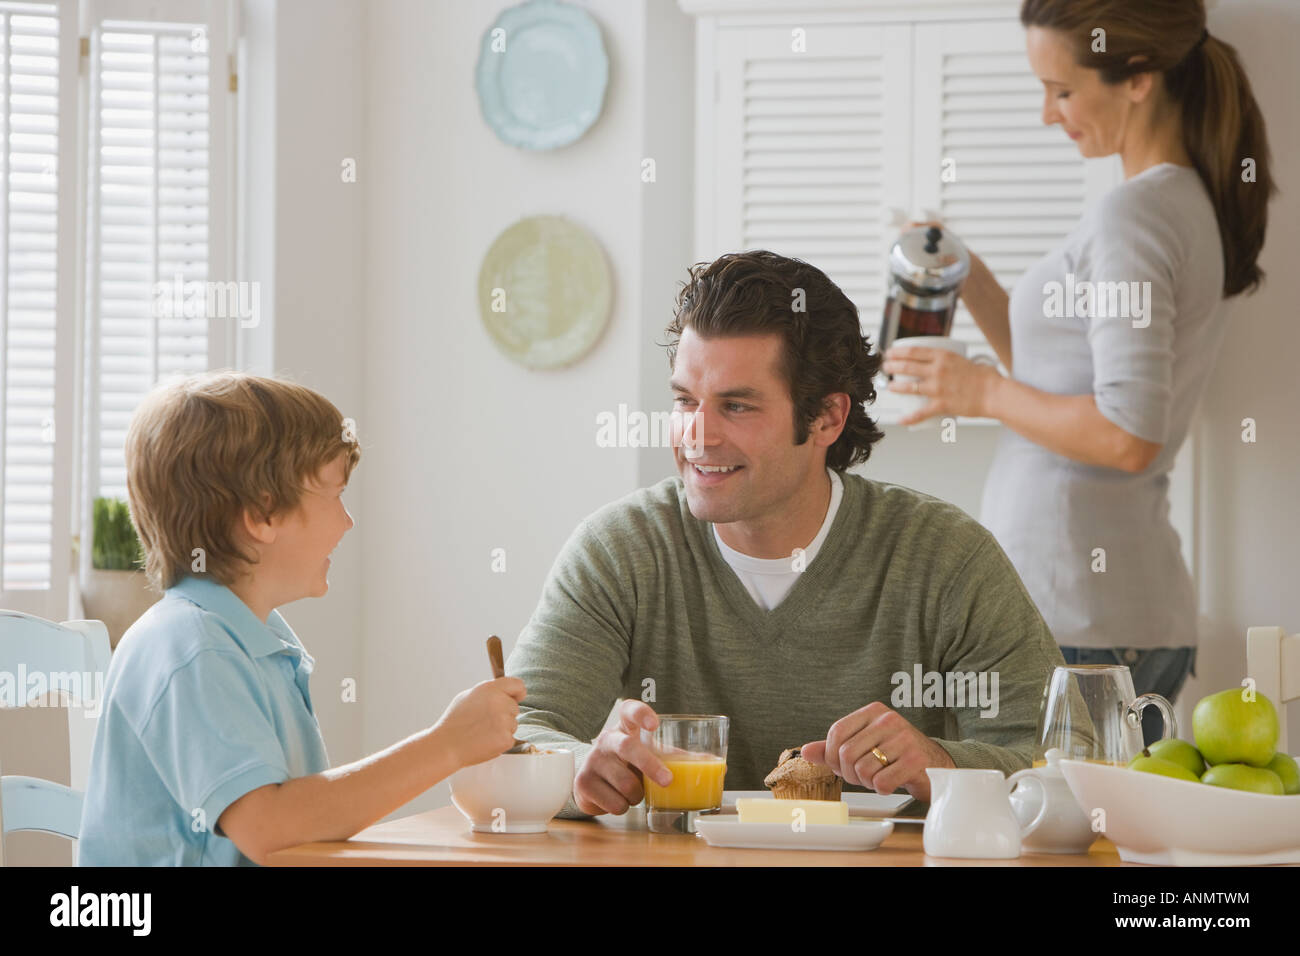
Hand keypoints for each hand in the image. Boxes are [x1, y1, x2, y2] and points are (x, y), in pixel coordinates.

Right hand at [434, 676, 526, 767]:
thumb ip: (489, 692)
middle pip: (515, 707)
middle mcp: (499, 702)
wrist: (446, 745)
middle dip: (504, 714)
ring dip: (503, 729)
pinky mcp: (505, 738)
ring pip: (513, 724)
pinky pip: (510, 739)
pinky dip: (500, 742)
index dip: (518, 692)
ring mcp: (503, 721)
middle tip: (484, 722)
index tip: (517, 698)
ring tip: (482, 732)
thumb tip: (505, 692)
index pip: (517, 684)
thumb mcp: (468, 696)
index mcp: (490, 688)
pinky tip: (485, 741)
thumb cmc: (455, 721)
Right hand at [573, 699, 670, 815]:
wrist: (593, 780)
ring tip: (634, 791)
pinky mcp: (583, 783)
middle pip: (627, 747)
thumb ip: (679, 757)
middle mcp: (606, 739)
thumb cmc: (630, 763)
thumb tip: (719, 766)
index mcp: (624, 727)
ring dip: (637, 796)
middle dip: (649, 765)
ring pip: (625, 784)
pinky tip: (617, 798)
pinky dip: (624, 807)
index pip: (628, 710)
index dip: (641, 713)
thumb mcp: (652, 754)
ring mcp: (593, 761)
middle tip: (668, 780)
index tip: (654, 723)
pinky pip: (614, 803)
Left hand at [799, 702, 955, 802]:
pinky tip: (892, 782)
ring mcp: (904, 738)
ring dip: (867, 782)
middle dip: (850, 773)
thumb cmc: (896, 755)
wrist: (936, 765)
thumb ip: (834, 747)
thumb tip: (805, 751)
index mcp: (874, 712)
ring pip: (862, 769)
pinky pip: (881, 782)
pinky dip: (882, 788)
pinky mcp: (916, 759)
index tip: (840, 766)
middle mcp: (888, 720)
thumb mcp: (864, 745)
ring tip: (879, 777)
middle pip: (846, 753)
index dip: (831, 755)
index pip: (836, 731)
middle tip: (863, 776)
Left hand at [882, 345, 1000, 425]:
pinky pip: (921, 412)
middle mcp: (938, 370)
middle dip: (892, 366)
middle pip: (907, 366)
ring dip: (895, 387)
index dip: (898, 352)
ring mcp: (938, 387)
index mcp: (943, 355)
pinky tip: (900, 420)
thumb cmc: (986, 377)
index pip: (914, 351)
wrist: (995, 393)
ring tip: (889, 386)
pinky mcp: (942, 404)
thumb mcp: (966, 360)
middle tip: (885, 368)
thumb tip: (946, 362)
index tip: (889, 353)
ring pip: (909, 387)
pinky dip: (909, 418)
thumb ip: (953, 361)